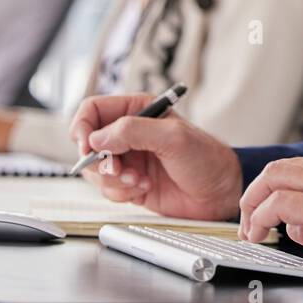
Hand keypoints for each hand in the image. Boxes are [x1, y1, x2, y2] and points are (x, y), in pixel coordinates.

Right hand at [69, 93, 241, 219]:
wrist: (220, 193)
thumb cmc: (206, 158)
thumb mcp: (173, 137)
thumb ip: (134, 131)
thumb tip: (97, 138)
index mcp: (137, 110)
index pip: (92, 110)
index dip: (83, 127)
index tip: (87, 147)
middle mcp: (128, 133)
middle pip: (88, 143)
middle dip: (100, 161)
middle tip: (121, 170)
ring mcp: (128, 159)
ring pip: (95, 169)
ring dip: (113, 179)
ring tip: (140, 181)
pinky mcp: (129, 183)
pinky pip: (107, 189)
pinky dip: (121, 192)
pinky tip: (144, 189)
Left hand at [237, 146, 302, 287]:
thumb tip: (295, 223)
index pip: (298, 166)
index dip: (275, 188)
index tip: (264, 208)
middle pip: (280, 168)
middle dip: (256, 194)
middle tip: (248, 218)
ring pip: (275, 179)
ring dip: (253, 206)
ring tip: (251, 229)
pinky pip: (281, 204)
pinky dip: (262, 217)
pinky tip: (261, 231)